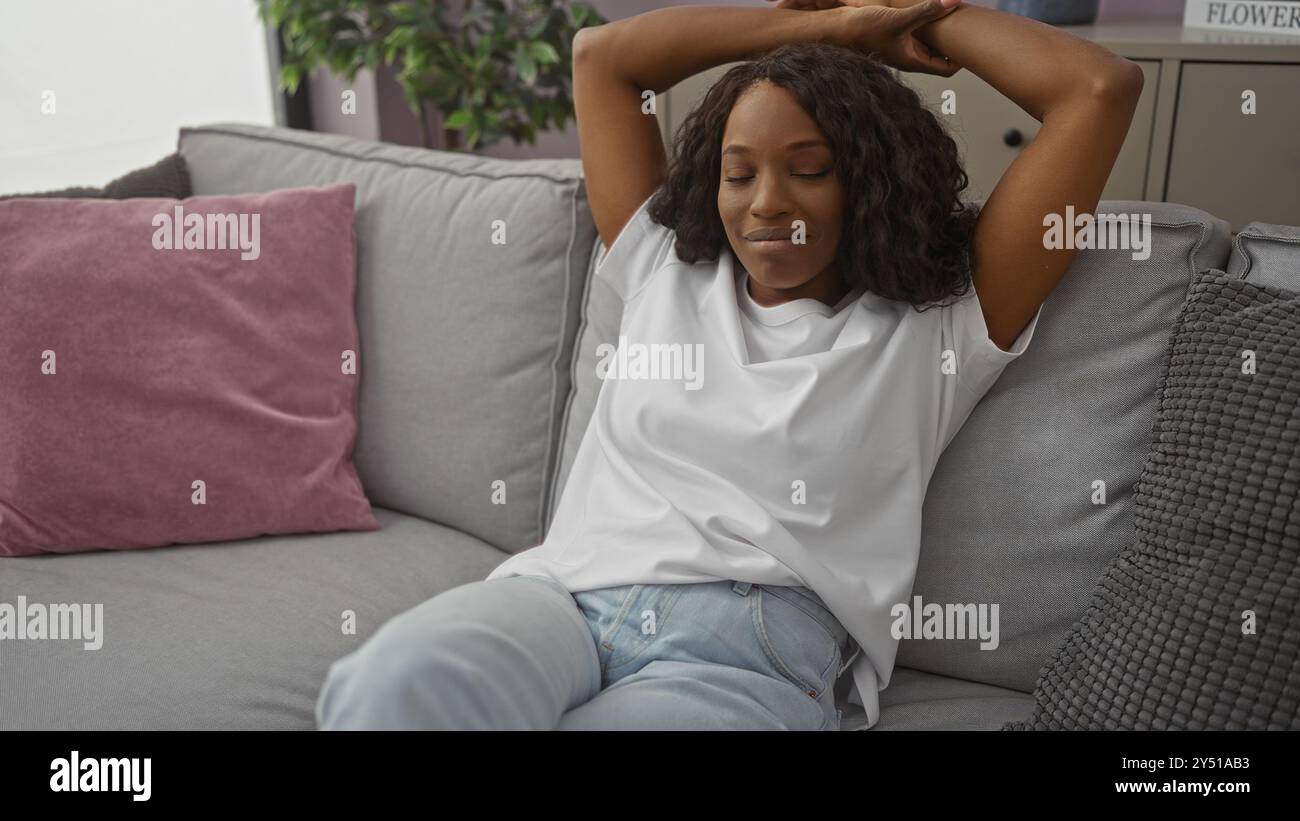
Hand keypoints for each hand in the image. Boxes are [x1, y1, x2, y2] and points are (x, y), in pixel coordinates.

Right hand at [766, 0, 962, 76]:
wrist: (835, 29)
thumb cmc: (865, 30)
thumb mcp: (899, 19)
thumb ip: (927, 10)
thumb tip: (953, 1)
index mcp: (913, 60)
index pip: (947, 68)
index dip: (964, 58)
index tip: (976, 45)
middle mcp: (909, 55)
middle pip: (941, 56)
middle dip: (955, 44)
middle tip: (971, 28)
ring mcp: (901, 46)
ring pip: (929, 42)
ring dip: (942, 31)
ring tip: (956, 16)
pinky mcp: (893, 35)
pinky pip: (917, 32)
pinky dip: (928, 22)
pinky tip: (932, 8)